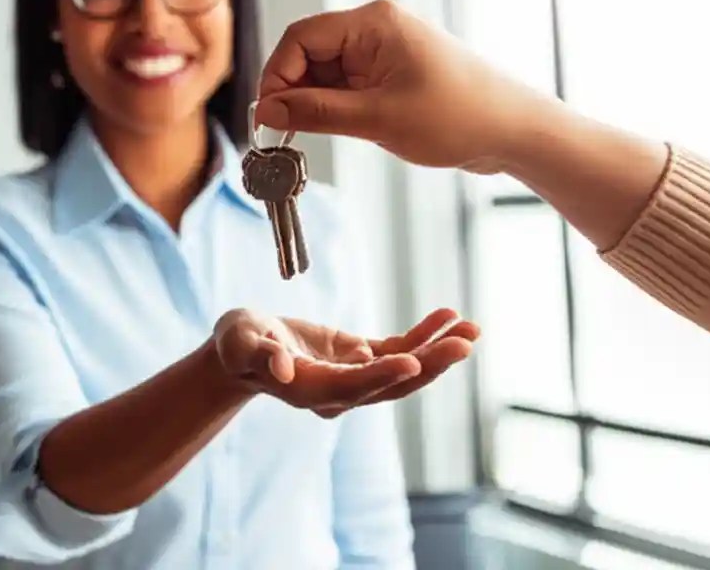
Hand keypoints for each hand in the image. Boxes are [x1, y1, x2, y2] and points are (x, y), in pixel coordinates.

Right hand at [212, 307, 478, 417]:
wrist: (243, 353)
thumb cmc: (238, 345)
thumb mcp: (239, 343)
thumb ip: (258, 353)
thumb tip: (281, 367)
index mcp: (311, 390)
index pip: (352, 386)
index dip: (382, 375)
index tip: (414, 360)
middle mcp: (340, 392)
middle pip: (391, 384)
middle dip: (430, 365)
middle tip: (465, 342)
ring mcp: (354, 378)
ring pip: (403, 369)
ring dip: (438, 351)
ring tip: (472, 328)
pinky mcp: (361, 361)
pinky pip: (399, 349)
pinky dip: (424, 335)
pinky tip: (448, 316)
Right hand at [254, 0, 552, 173]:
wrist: (514, 131)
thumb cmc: (458, 117)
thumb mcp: (378, 118)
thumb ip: (316, 112)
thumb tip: (267, 111)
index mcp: (373, 23)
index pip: (301, 38)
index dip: (277, 76)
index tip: (269, 116)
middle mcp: (376, 29)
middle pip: (309, 53)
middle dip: (292, 91)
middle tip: (282, 133)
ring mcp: (385, 52)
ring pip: (326, 73)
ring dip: (314, 103)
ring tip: (311, 136)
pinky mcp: (393, 75)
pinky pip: (347, 86)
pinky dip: (334, 108)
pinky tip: (338, 131)